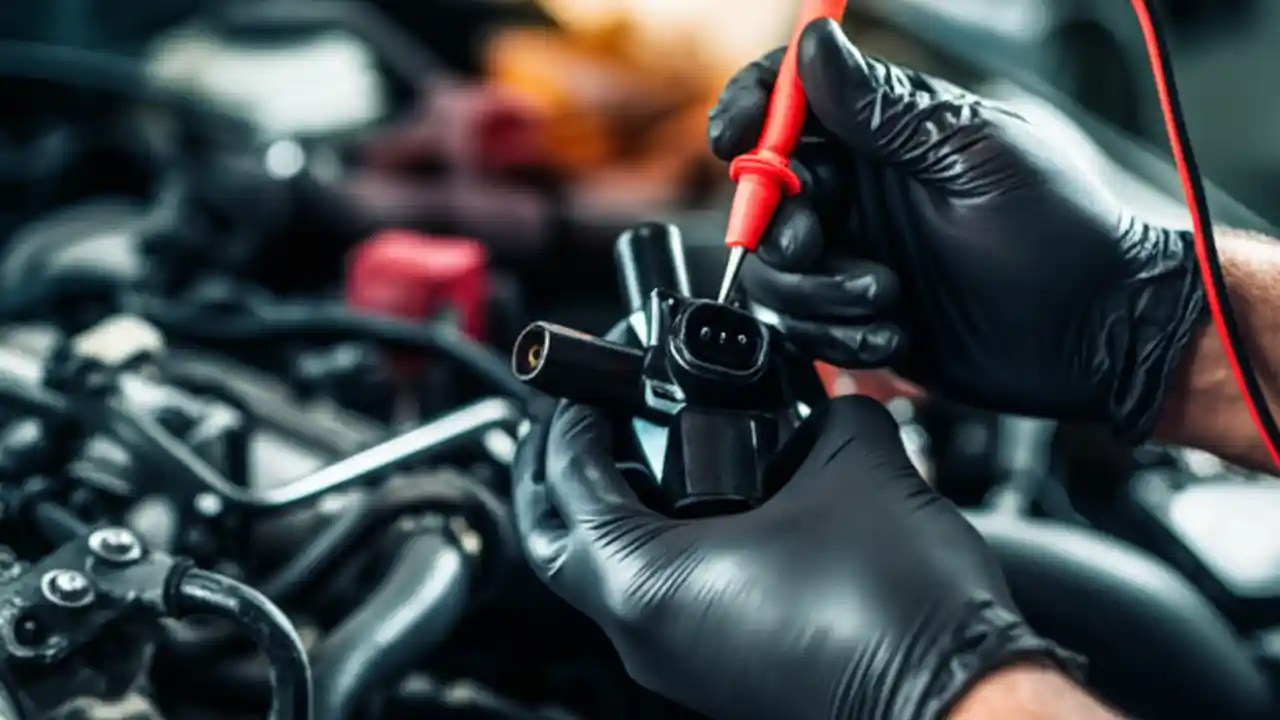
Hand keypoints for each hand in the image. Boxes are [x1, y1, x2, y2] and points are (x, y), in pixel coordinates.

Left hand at [513, 396, 1080, 719]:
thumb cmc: (901, 609)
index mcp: (647, 583)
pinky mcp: (716, 668)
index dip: (572, 417)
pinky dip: (656, 542)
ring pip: (604, 573)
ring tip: (645, 447)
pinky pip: (656, 595)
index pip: (568, 483)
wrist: (960, 700)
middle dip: (558, 471)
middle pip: (558, 539)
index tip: (595, 380)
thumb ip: (823, 411)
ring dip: (611, 507)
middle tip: (586, 418)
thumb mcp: (855, 467)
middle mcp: (645, 633)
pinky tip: (706, 501)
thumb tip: (822, 400)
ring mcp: (678, 658)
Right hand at [711, 20, 1205, 439]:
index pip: (791, 102)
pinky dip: (838, 335)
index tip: (736, 139)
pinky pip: (804, 326)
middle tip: (813, 243)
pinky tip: (892, 332)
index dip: (750, 110)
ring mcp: (857, 255)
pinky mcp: (857, 318)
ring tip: (883, 297)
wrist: (1098, 332)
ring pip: (776, 269)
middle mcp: (863, 192)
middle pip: (766, 195)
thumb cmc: (1063, 232)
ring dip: (815, 291)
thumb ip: (886, 110)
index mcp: (887, 136)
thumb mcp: (974, 156)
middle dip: (778, 226)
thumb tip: (815, 47)